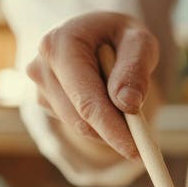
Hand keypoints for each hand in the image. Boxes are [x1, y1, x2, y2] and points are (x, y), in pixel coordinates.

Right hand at [26, 11, 159, 157]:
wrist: (99, 33)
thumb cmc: (122, 36)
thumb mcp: (139, 42)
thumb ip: (135, 68)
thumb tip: (127, 104)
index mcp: (61, 44)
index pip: (87, 99)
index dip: (112, 129)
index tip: (136, 152)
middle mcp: (42, 65)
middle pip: (80, 118)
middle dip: (115, 134)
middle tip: (147, 145)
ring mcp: (41, 86)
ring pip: (79, 126)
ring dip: (109, 126)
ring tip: (129, 101)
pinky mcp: (46, 101)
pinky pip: (77, 123)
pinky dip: (100, 122)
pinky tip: (109, 100)